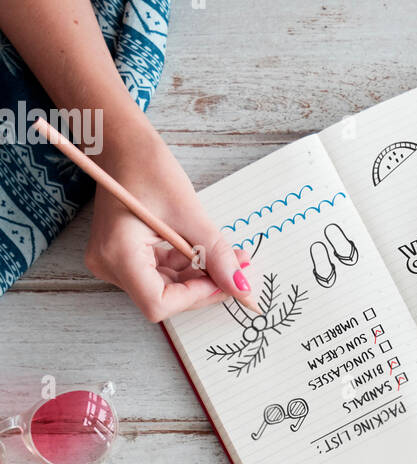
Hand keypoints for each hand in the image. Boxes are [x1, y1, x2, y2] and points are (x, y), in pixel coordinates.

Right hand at [85, 114, 255, 321]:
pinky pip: (161, 274)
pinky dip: (187, 268)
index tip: (227, 283)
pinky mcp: (124, 256)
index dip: (197, 296)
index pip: (160, 302)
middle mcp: (109, 265)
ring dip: (201, 278)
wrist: (121, 142)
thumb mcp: (189, 213)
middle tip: (240, 271)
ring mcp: (114, 262)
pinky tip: (207, 253)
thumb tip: (241, 288)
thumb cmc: (146, 166)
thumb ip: (216, 255)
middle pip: (165, 298)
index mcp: (117, 254)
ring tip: (230, 258)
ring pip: (167, 289)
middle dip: (205, 287)